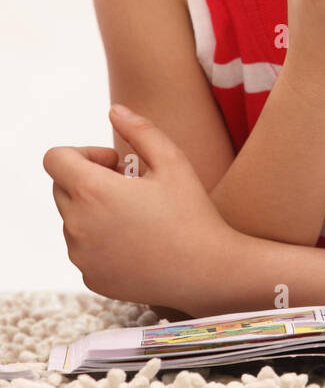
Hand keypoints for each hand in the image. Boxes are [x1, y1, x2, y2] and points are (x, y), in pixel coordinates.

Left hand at [43, 106, 237, 312]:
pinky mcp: (90, 278)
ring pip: (72, 219)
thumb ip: (139, 130)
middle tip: (130, 186)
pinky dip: (101, 240)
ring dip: (94, 210)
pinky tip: (138, 242)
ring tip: (137, 215)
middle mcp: (76, 225)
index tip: (114, 162)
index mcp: (92, 191)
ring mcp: (81, 255)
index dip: (83, 153)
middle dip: (88, 179)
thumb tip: (114, 110)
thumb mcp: (172, 161)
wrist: (207, 272)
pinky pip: (84, 249)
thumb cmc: (192, 212)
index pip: (55, 158)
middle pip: (61, 187)